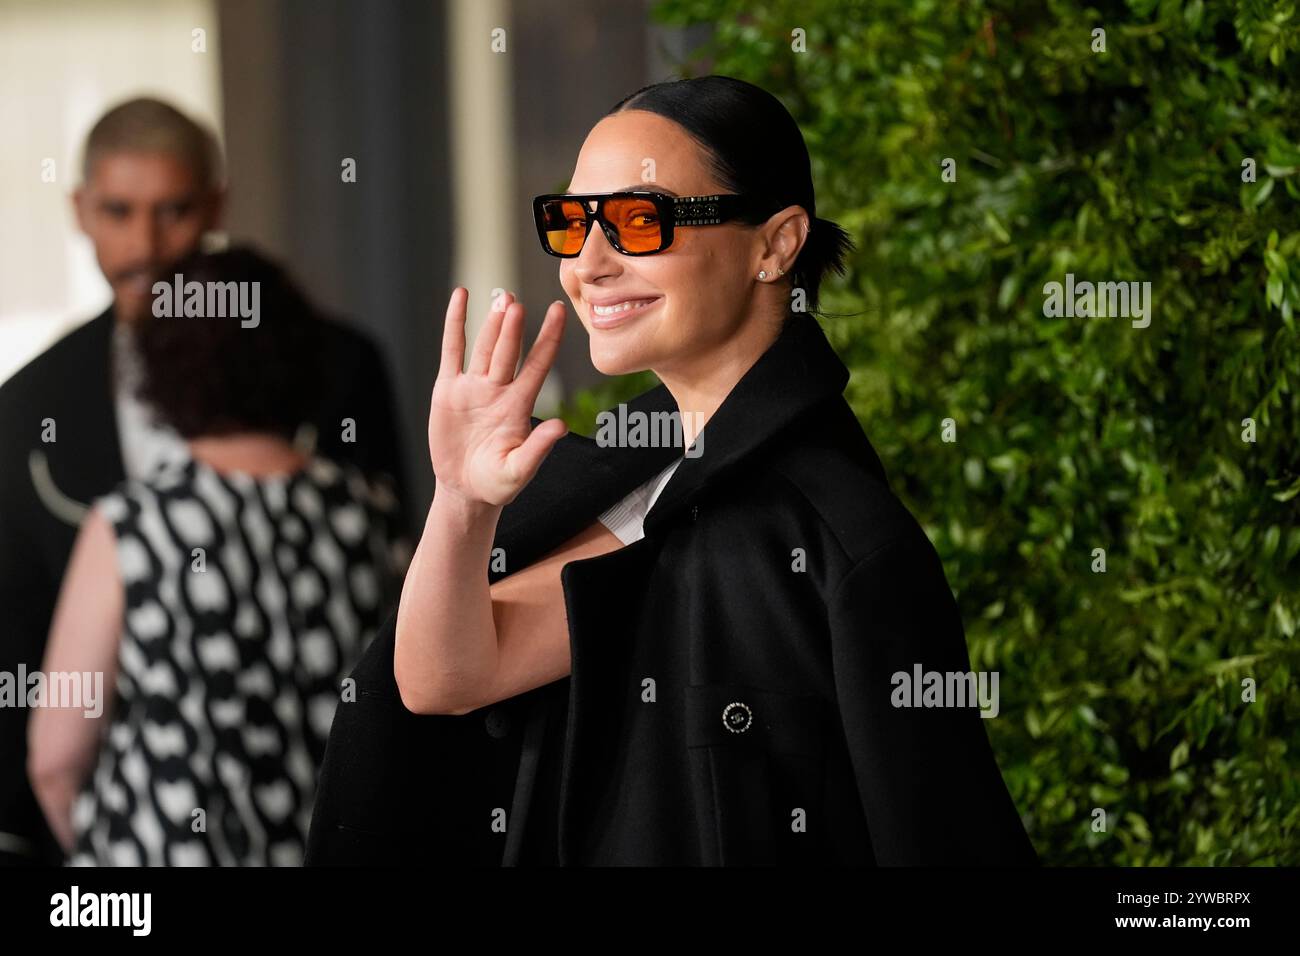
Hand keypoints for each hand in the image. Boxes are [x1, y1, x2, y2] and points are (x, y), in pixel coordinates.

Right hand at [428, 288, 567, 507]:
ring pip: (483, 347)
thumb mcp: (519, 470)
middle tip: (516, 303)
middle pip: (508, 352)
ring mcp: (473, 387)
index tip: (559, 311)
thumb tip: (561, 426)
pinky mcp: (448, 389)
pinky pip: (452, 351)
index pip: (537, 365)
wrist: (465, 490)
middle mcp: (499, 390)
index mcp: (519, 406)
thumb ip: (538, 448)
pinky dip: (455, 324)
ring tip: (501, 297)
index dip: (548, 338)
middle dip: (513, 328)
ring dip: (492, 323)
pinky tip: (461, 298)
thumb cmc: (497, 483)